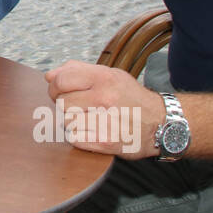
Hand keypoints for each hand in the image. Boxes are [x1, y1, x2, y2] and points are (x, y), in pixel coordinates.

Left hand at [44, 60, 164, 158]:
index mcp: (104, 78)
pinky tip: (93, 133)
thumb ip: (78, 71)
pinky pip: (74, 138)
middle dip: (66, 106)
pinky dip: (79, 137)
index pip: (61, 80)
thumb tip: (49, 76)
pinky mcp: (107, 142)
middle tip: (80, 108)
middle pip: (61, 103)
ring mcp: (106, 121)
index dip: (55, 87)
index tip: (60, 92)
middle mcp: (105, 98)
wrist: (163, 124)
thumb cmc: (131, 98)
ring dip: (73, 122)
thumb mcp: (110, 75)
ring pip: (66, 121)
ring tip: (90, 120)